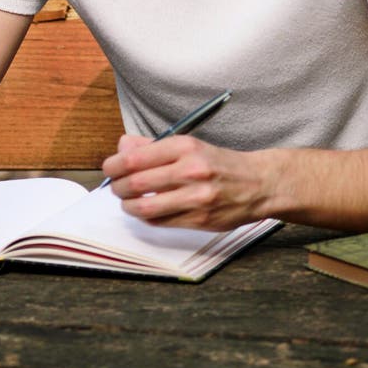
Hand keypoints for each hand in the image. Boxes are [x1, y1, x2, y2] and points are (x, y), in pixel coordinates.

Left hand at [102, 134, 273, 230]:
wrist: (257, 183)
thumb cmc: (218, 163)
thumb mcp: (189, 145)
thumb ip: (153, 146)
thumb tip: (122, 147)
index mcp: (186, 147)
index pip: (136, 158)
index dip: (114, 165)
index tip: (109, 167)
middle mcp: (191, 170)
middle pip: (136, 183)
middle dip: (118, 187)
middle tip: (115, 187)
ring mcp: (196, 198)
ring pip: (145, 206)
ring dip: (128, 205)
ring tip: (128, 201)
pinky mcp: (199, 220)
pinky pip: (160, 221)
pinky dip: (146, 217)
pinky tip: (146, 210)